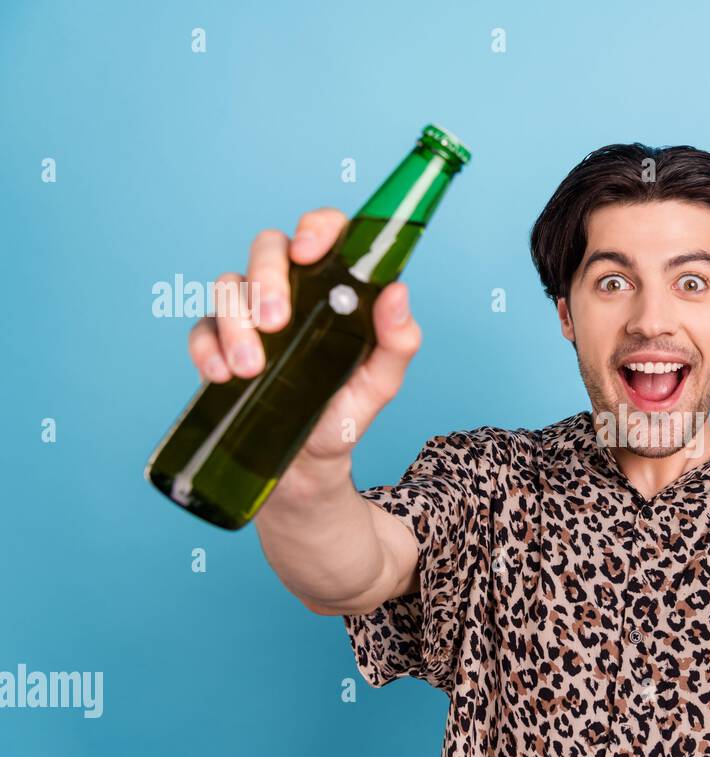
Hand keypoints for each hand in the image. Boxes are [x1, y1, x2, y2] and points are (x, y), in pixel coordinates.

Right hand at [185, 208, 422, 489]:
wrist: (308, 463)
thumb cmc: (346, 411)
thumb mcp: (381, 382)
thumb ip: (397, 341)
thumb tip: (397, 292)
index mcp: (332, 288)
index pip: (325, 234)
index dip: (315, 229)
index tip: (309, 252)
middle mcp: (290, 292)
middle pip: (267, 248)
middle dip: (266, 278)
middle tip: (275, 322)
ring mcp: (250, 316)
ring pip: (228, 286)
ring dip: (235, 322)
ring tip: (252, 368)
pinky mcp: (220, 345)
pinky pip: (201, 329)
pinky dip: (206, 348)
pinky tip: (222, 375)